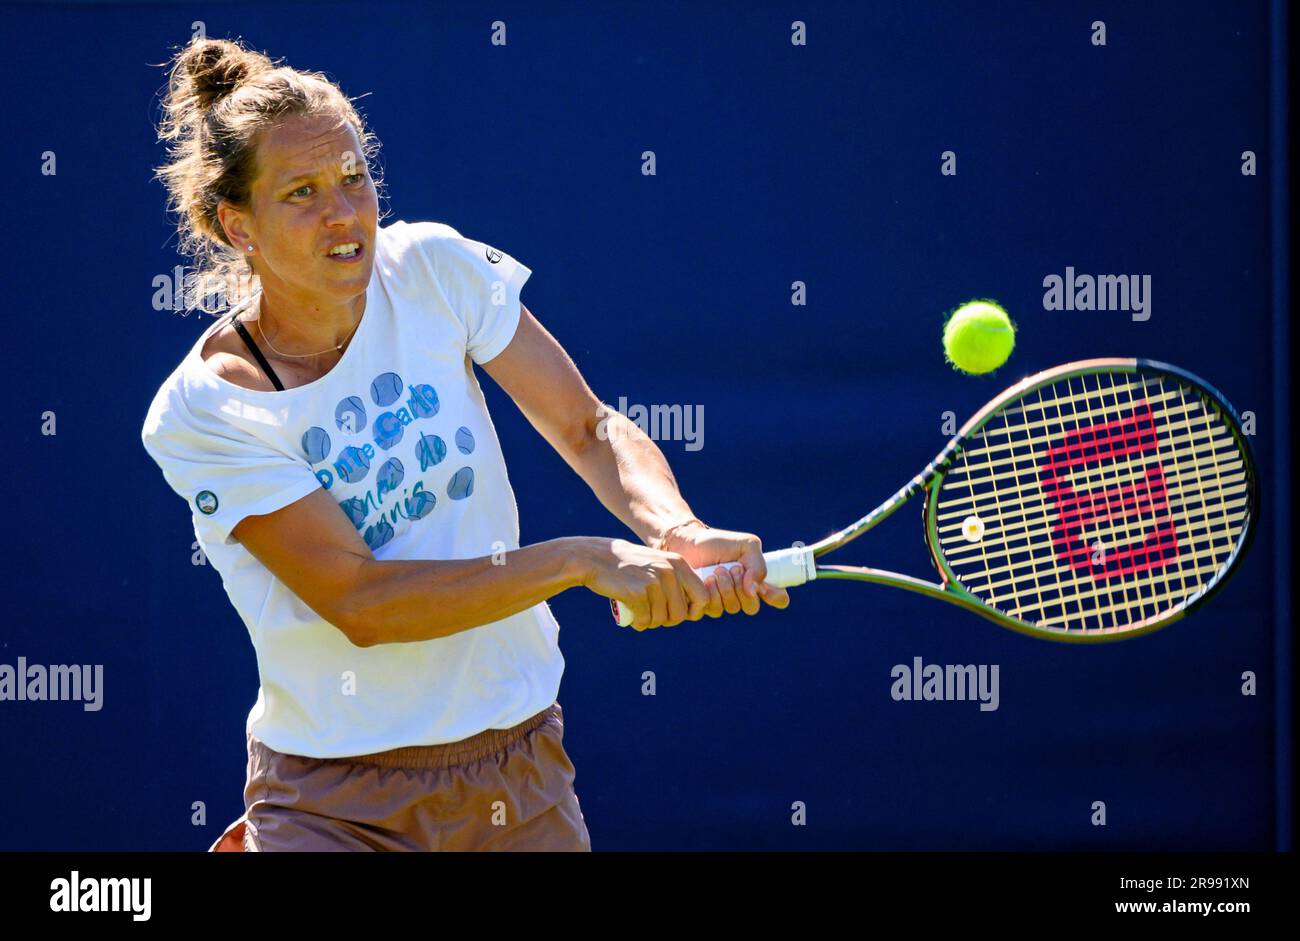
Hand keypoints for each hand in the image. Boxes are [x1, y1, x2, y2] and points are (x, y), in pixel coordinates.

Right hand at [578, 538, 710, 630]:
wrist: (598, 558)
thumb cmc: (629, 565)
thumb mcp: (659, 563)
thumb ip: (677, 579)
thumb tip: (695, 608)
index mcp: (679, 564)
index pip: (702, 597)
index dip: (694, 611)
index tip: (678, 613)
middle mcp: (669, 572)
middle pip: (680, 614)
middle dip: (667, 620)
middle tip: (654, 616)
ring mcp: (653, 582)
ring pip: (661, 619)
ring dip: (651, 623)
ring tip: (642, 615)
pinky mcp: (637, 593)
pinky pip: (645, 620)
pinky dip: (639, 624)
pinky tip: (634, 617)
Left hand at [662, 522, 791, 617]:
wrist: (688, 542)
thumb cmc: (718, 543)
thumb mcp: (746, 545)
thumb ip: (758, 564)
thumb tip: (754, 589)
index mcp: (755, 580)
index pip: (777, 598)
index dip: (776, 597)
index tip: (765, 587)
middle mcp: (741, 594)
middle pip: (752, 607)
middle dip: (741, 587)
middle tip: (731, 569)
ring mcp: (723, 602)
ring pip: (733, 608)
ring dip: (725, 588)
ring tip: (715, 571)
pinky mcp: (704, 606)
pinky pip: (713, 611)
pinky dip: (710, 594)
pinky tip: (705, 580)